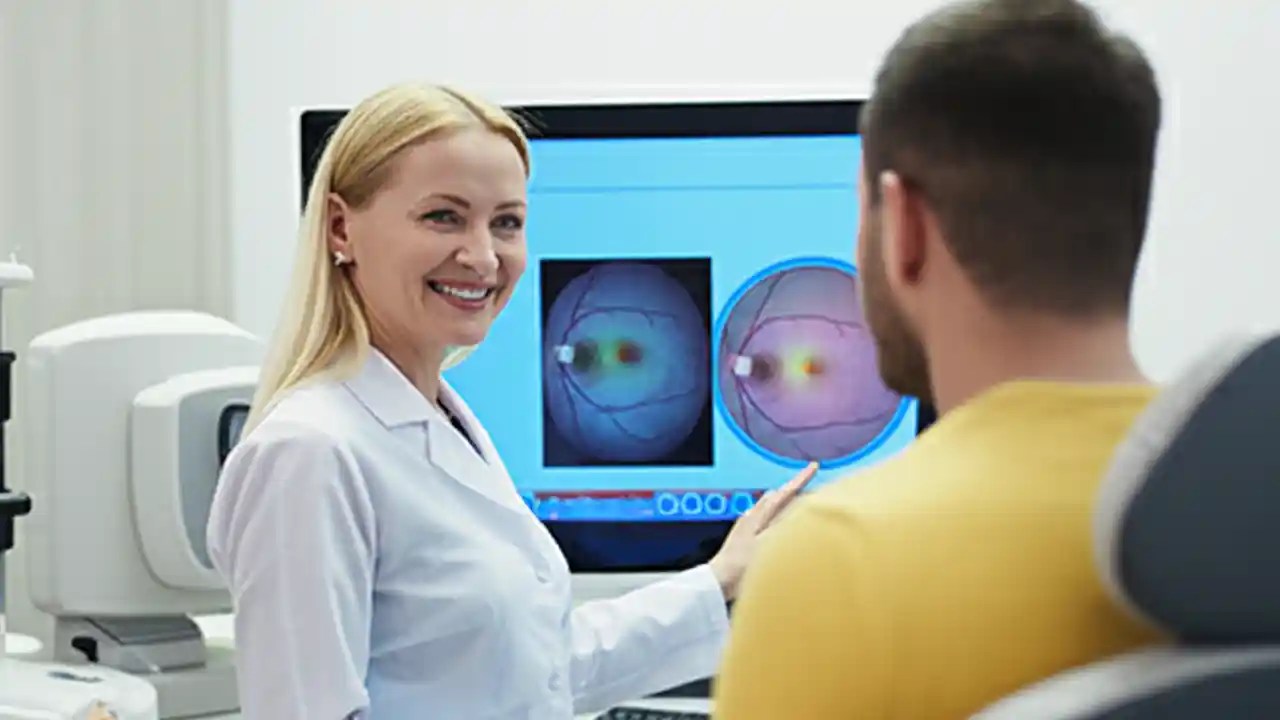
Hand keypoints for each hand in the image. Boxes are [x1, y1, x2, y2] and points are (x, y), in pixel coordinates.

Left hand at [707, 462, 818, 600]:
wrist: (718, 582)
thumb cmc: (740, 566)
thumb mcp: (766, 545)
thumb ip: (783, 527)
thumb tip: (802, 512)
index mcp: (758, 515)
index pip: (784, 493)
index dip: (800, 479)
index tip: (814, 466)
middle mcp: (752, 516)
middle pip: (777, 497)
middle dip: (795, 488)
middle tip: (811, 481)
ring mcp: (749, 527)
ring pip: (772, 507)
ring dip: (788, 502)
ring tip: (802, 500)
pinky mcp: (747, 539)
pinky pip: (769, 520)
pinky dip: (781, 517)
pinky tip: (784, 525)